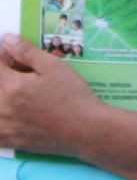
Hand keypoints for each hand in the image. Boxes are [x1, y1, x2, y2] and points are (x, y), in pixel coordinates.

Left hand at [0, 33, 104, 155]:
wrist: (85, 129)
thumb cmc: (73, 95)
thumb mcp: (55, 67)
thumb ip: (27, 52)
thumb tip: (6, 39)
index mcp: (12, 86)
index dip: (3, 57)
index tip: (12, 56)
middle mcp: (2, 107)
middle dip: (4, 75)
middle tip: (20, 74)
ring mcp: (3, 127)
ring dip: (3, 94)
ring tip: (21, 92)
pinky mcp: (8, 141)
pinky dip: (0, 119)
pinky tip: (9, 113)